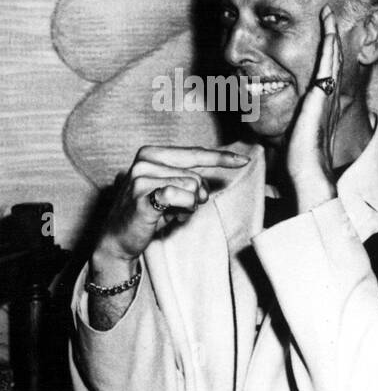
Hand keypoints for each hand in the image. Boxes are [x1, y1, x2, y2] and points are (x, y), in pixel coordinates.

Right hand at [95, 145, 248, 272]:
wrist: (119, 237)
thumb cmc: (150, 210)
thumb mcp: (172, 188)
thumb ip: (192, 176)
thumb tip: (229, 163)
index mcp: (151, 153)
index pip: (194, 154)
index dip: (221, 158)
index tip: (244, 160)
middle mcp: (144, 161)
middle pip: (197, 177)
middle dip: (196, 197)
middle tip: (177, 207)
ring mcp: (141, 178)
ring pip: (191, 189)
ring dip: (187, 207)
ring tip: (168, 212)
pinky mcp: (141, 197)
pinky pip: (178, 197)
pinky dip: (181, 209)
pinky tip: (167, 216)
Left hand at [286, 5, 342, 212]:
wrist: (308, 170)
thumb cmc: (298, 159)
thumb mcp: (289, 134)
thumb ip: (285, 124)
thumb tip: (264, 123)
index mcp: (321, 106)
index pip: (324, 74)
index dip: (324, 54)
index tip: (322, 36)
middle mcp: (329, 98)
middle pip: (332, 60)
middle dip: (331, 37)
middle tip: (330, 15)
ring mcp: (327, 95)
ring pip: (332, 58)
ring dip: (332, 34)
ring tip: (329, 15)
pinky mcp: (322, 95)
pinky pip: (328, 64)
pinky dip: (330, 44)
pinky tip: (328, 28)